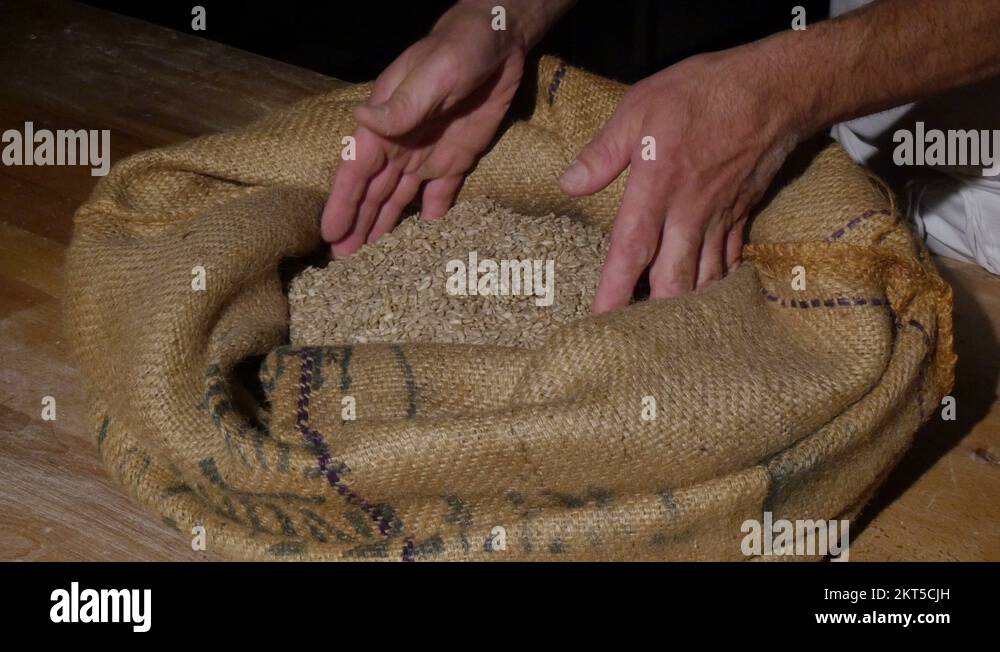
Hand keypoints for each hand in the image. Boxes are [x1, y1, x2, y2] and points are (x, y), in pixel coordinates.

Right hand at [320, 4, 527, 255]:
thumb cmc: (457, 52)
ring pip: (398, 199)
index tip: (329, 233)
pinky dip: (430, 216)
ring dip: (383, 226)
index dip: (341, 203)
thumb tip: (361, 123)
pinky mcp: (455, 160)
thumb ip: (401, 107)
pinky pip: (439, 195)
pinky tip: (421, 239)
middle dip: (356, 224)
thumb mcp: (430, 76)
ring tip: (370, 257)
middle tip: (342, 260)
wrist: (498, 44)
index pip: (356, 171)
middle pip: (372, 192)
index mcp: (384, 125)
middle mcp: (399, 145)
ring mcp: (425, 154)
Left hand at [559, 47, 807, 312]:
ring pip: (702, 278)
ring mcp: (719, 218)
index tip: (600, 321)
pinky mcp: (742, 215)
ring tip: (667, 334)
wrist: (774, 90)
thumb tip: (569, 184)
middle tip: (634, 341)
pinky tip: (705, 299)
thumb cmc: (701, 93)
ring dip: (685, 308)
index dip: (615, 289)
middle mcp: (689, 213)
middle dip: (653, 315)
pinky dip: (716, 284)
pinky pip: (728, 261)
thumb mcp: (639, 108)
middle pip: (671, 279)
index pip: (631, 249)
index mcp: (657, 187)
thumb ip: (604, 152)